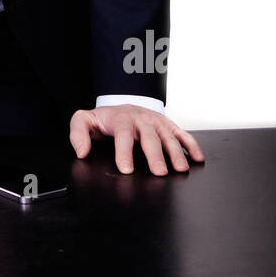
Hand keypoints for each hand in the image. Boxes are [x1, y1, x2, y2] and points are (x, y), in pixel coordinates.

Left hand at [69, 104, 205, 175]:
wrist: (122, 104)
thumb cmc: (105, 118)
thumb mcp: (84, 120)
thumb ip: (78, 132)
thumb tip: (82, 151)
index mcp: (121, 119)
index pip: (123, 135)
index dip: (125, 152)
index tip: (126, 169)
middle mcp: (141, 119)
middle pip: (149, 137)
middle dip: (155, 155)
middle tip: (159, 173)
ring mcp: (156, 122)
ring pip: (168, 136)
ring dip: (176, 153)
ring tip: (180, 169)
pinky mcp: (168, 125)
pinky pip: (182, 134)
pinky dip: (191, 145)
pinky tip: (197, 158)